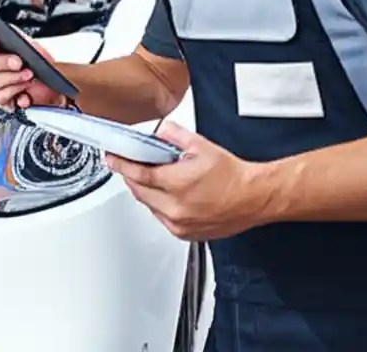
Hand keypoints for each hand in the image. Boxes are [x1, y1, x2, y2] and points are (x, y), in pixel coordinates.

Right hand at [0, 34, 64, 109]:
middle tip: (20, 63)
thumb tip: (15, 38)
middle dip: (5, 63)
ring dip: (15, 80)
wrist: (51, 85)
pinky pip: (2, 98)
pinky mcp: (3, 101)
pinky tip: (26, 94)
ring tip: (30, 77)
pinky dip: (17, 96)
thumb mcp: (34, 47)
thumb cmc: (40, 65)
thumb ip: (21, 41)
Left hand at [106, 121, 270, 240]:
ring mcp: (179, 223)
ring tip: (154, 178)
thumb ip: (175, 136)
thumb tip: (160, 132)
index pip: (138, 174)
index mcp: (177, 184)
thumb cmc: (233, 176)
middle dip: (132, 177)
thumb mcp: (201, 146)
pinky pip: (162, 218)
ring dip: (146, 192)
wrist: (253, 197)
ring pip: (149, 206)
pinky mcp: (185, 233)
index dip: (121, 165)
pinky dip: (159, 206)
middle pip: (139, 191)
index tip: (112, 159)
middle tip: (130, 165)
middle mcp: (175, 207)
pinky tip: (167, 196)